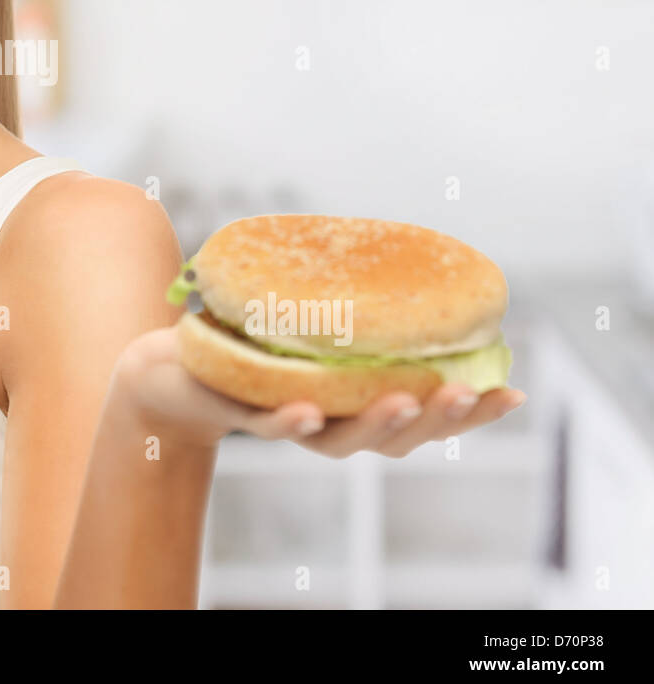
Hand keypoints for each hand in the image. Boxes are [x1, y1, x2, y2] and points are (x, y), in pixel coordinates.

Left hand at [116, 324, 526, 455]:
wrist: (170, 365)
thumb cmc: (250, 339)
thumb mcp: (310, 315)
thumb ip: (352, 297)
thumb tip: (406, 245)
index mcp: (355, 402)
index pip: (422, 413)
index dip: (468, 412)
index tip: (513, 391)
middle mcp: (329, 422)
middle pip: (394, 436)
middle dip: (435, 419)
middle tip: (466, 395)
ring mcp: (286, 421)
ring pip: (338, 438)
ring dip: (374, 423)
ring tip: (403, 399)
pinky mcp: (239, 413)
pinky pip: (266, 424)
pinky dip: (289, 420)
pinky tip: (307, 409)